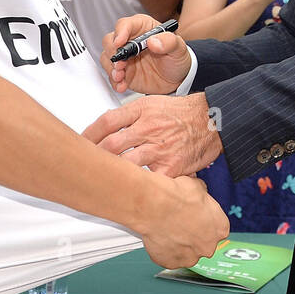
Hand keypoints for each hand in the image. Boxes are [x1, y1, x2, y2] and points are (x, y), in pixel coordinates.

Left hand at [83, 92, 222, 177]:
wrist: (213, 120)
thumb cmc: (183, 112)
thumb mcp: (153, 102)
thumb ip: (130, 114)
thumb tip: (106, 127)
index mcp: (142, 110)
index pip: (107, 121)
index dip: (89, 134)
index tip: (81, 143)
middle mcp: (149, 128)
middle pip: (111, 144)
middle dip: (93, 156)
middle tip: (83, 165)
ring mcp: (160, 148)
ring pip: (126, 164)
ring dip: (111, 173)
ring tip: (100, 180)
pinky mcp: (171, 167)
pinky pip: (149, 180)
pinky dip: (137, 186)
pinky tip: (127, 191)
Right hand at [100, 13, 191, 93]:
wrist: (178, 78)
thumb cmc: (177, 57)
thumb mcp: (179, 47)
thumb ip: (169, 41)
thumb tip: (152, 41)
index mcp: (142, 27)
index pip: (125, 25)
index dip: (120, 33)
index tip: (119, 43)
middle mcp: (129, 40)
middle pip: (110, 41)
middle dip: (113, 53)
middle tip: (120, 65)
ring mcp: (124, 57)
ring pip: (107, 58)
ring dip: (111, 69)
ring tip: (121, 77)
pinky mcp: (123, 72)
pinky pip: (112, 76)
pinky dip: (115, 82)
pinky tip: (122, 86)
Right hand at [136, 174, 228, 269]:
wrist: (156, 205)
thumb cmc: (177, 196)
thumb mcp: (197, 187)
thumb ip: (202, 195)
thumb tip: (199, 192)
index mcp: (220, 228)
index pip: (216, 227)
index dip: (203, 220)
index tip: (194, 216)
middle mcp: (208, 246)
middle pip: (202, 242)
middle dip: (192, 234)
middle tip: (179, 222)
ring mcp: (190, 257)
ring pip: (186, 252)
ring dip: (178, 243)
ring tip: (167, 228)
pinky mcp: (171, 263)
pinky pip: (168, 257)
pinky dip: (164, 249)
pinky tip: (159, 236)